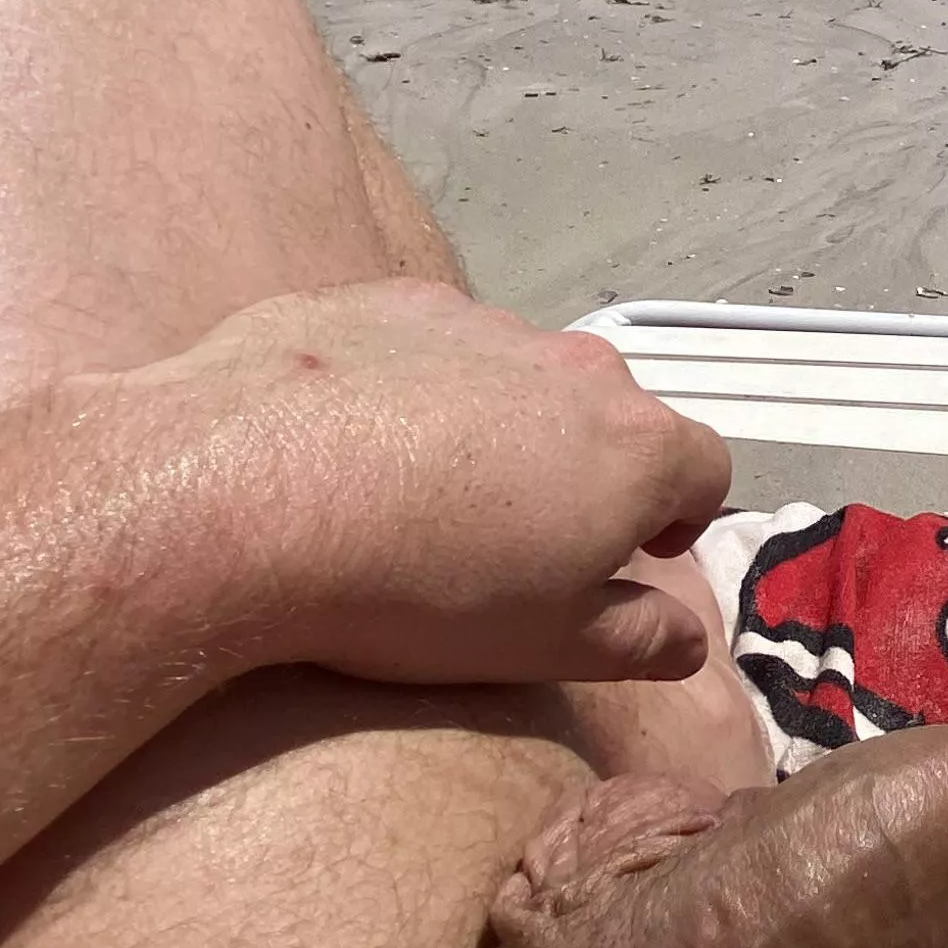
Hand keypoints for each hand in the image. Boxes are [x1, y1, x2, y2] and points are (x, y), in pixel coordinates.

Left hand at [169, 280, 733, 691]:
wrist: (242, 494)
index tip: (629, 557)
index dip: (676, 518)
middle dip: (584, 469)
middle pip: (609, 414)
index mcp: (633, 444)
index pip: (705, 470)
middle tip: (518, 539)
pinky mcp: (380, 299)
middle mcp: (569, 364)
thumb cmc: (416, 588)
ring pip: (513, 376)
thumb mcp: (544, 648)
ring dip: (495, 426)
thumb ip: (639, 640)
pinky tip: (347, 448)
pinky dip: (409, 390)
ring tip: (417, 497)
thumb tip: (687, 637)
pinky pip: (422, 348)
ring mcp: (474, 319)